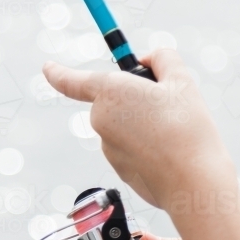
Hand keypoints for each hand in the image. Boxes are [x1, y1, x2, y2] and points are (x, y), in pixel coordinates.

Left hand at [43, 50, 226, 208]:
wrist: (192, 180)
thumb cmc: (186, 128)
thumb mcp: (181, 79)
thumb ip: (162, 59)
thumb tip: (148, 61)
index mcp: (110, 92)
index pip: (72, 81)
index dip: (58, 72)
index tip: (47, 68)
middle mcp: (101, 120)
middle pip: (113, 101)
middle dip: (135, 99)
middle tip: (167, 102)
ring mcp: (108, 148)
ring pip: (125, 126)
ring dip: (143, 124)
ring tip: (173, 131)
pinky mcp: (119, 169)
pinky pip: (131, 149)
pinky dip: (147, 147)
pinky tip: (169, 151)